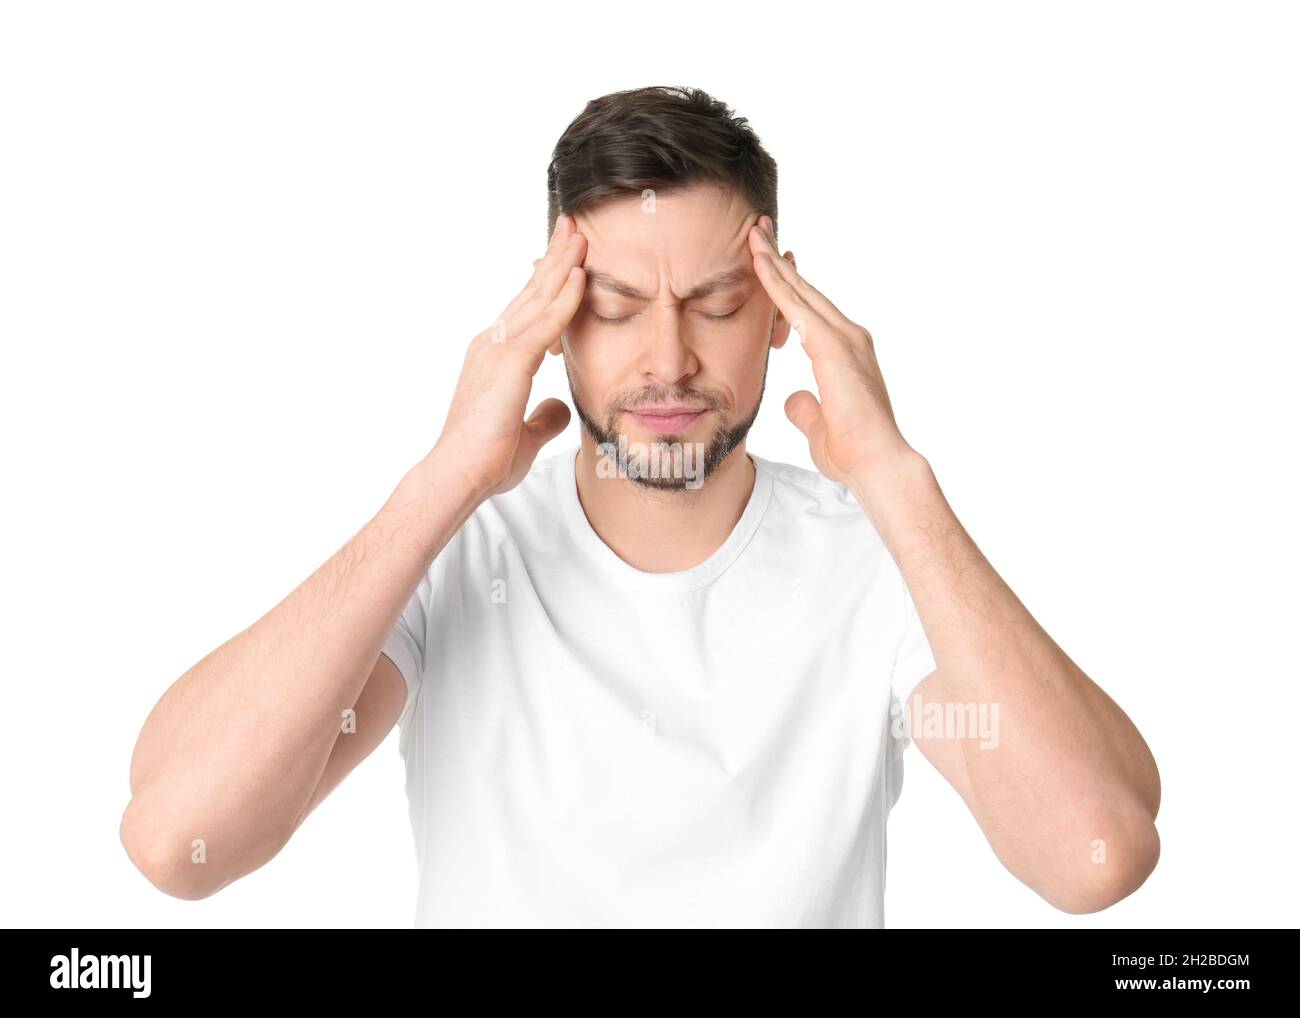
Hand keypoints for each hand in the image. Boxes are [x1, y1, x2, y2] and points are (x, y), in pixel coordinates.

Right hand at [434, 214, 586, 497]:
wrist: (458, 476)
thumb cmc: (484, 462)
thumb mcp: (525, 436)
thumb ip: (543, 417)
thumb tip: (561, 408)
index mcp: (494, 357)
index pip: (527, 310)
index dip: (548, 282)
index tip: (567, 258)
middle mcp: (491, 343)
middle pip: (531, 291)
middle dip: (554, 258)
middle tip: (574, 226)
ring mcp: (496, 349)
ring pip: (537, 297)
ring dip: (562, 264)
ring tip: (581, 234)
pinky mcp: (507, 362)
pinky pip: (543, 323)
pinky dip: (563, 298)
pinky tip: (581, 276)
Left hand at [747, 215, 917, 486]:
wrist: (878, 464)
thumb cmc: (853, 452)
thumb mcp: (819, 426)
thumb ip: (805, 408)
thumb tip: (793, 399)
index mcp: (846, 353)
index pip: (809, 310)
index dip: (787, 285)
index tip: (767, 262)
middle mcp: (849, 337)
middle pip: (806, 290)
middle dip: (779, 260)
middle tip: (757, 230)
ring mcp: (845, 338)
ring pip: (801, 290)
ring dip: (774, 262)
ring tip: (752, 234)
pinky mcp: (834, 346)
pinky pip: (797, 306)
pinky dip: (776, 282)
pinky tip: (757, 262)